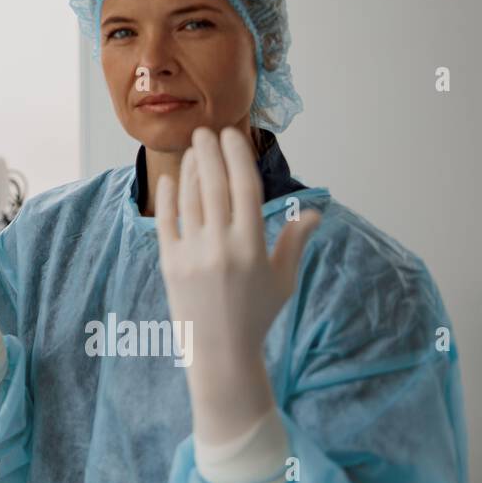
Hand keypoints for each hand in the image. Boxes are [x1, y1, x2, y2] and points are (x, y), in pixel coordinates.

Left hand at [155, 126, 320, 441]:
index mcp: (252, 246)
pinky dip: (168, 198)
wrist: (220, 351)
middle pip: (214, 187)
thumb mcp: (283, 279)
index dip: (238, 157)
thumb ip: (295, 241)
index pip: (245, 189)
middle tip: (204, 131)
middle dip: (208, 154)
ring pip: (190, 200)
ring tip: (191, 151)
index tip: (232, 136)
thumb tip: (315, 212)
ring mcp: (192, 255)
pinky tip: (170, 179)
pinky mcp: (169, 264)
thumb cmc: (257, 314)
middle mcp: (221, 247)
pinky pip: (166, 222)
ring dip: (190, 171)